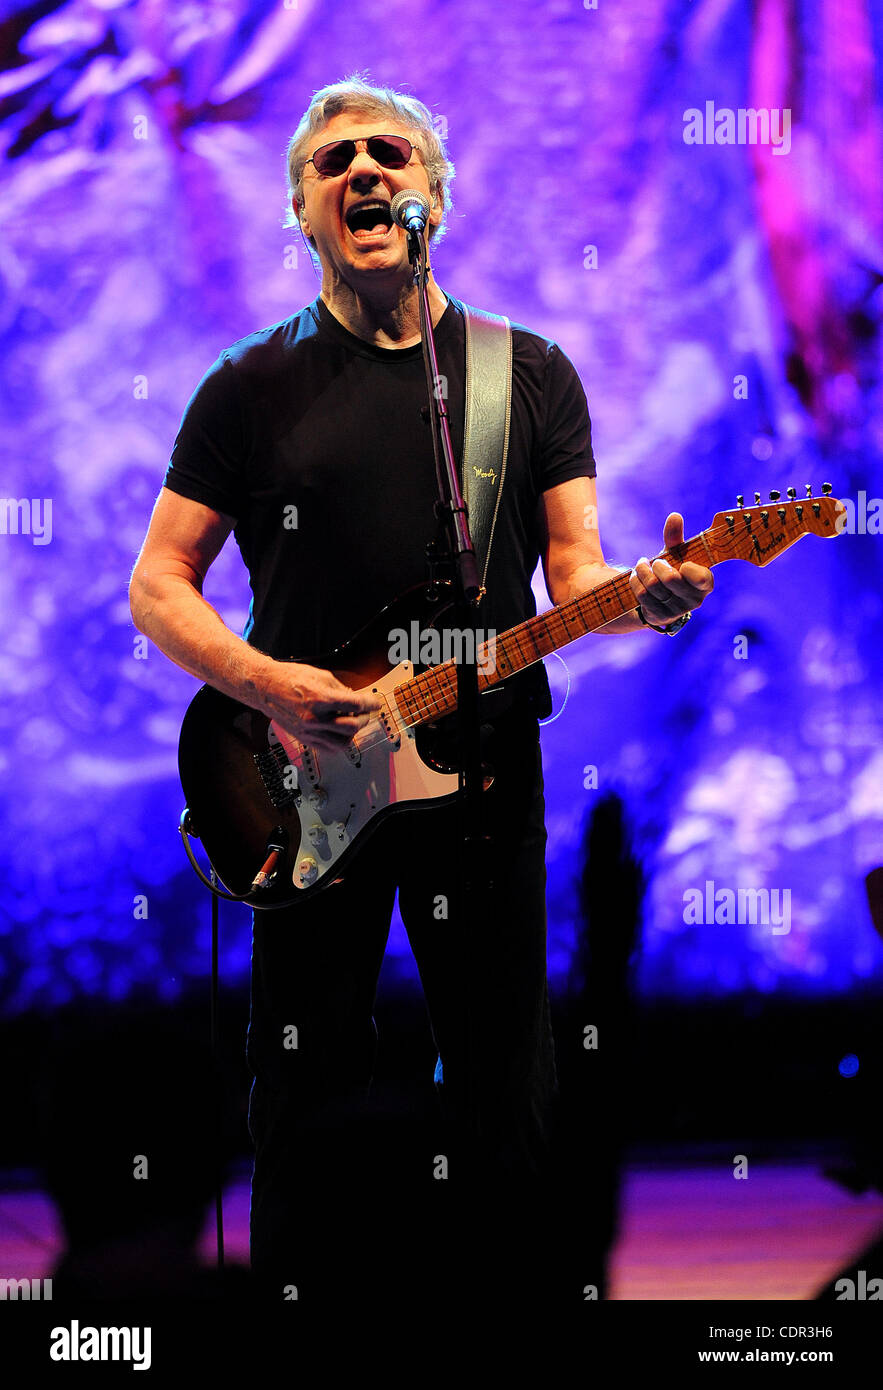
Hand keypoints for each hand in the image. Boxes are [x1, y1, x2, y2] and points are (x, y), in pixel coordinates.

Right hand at [261, 662, 381, 751]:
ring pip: (342, 742)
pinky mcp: (304, 738)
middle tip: (364, 713)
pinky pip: (328, 748)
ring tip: (351, 723)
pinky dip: (339, 742)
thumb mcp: (321, 675)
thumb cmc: (290, 678)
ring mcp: (309, 731)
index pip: (355, 705)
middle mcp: (315, 718)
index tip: (375, 704)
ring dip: (352, 733)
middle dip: (363, 719)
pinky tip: (339, 732)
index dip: (370, 704)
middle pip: (351, 726)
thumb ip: (340, 689)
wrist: (266, 688)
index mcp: (320, 699)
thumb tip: (354, 698)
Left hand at [629, 512, 713, 624]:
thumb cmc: (672, 569)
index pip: (701, 577)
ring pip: (653, 586)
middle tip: (654, 561)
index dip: (687, 568)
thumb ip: (676, 537)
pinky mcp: (660, 616)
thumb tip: (674, 516)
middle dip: (656, 565)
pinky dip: (635, 582)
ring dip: (642, 571)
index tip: (682, 563)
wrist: (659, 596)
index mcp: (705, 584)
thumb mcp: (676, 554)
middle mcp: (695, 600)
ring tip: (641, 565)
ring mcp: (677, 611)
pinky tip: (636, 576)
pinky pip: (642, 595)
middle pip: (669, 579)